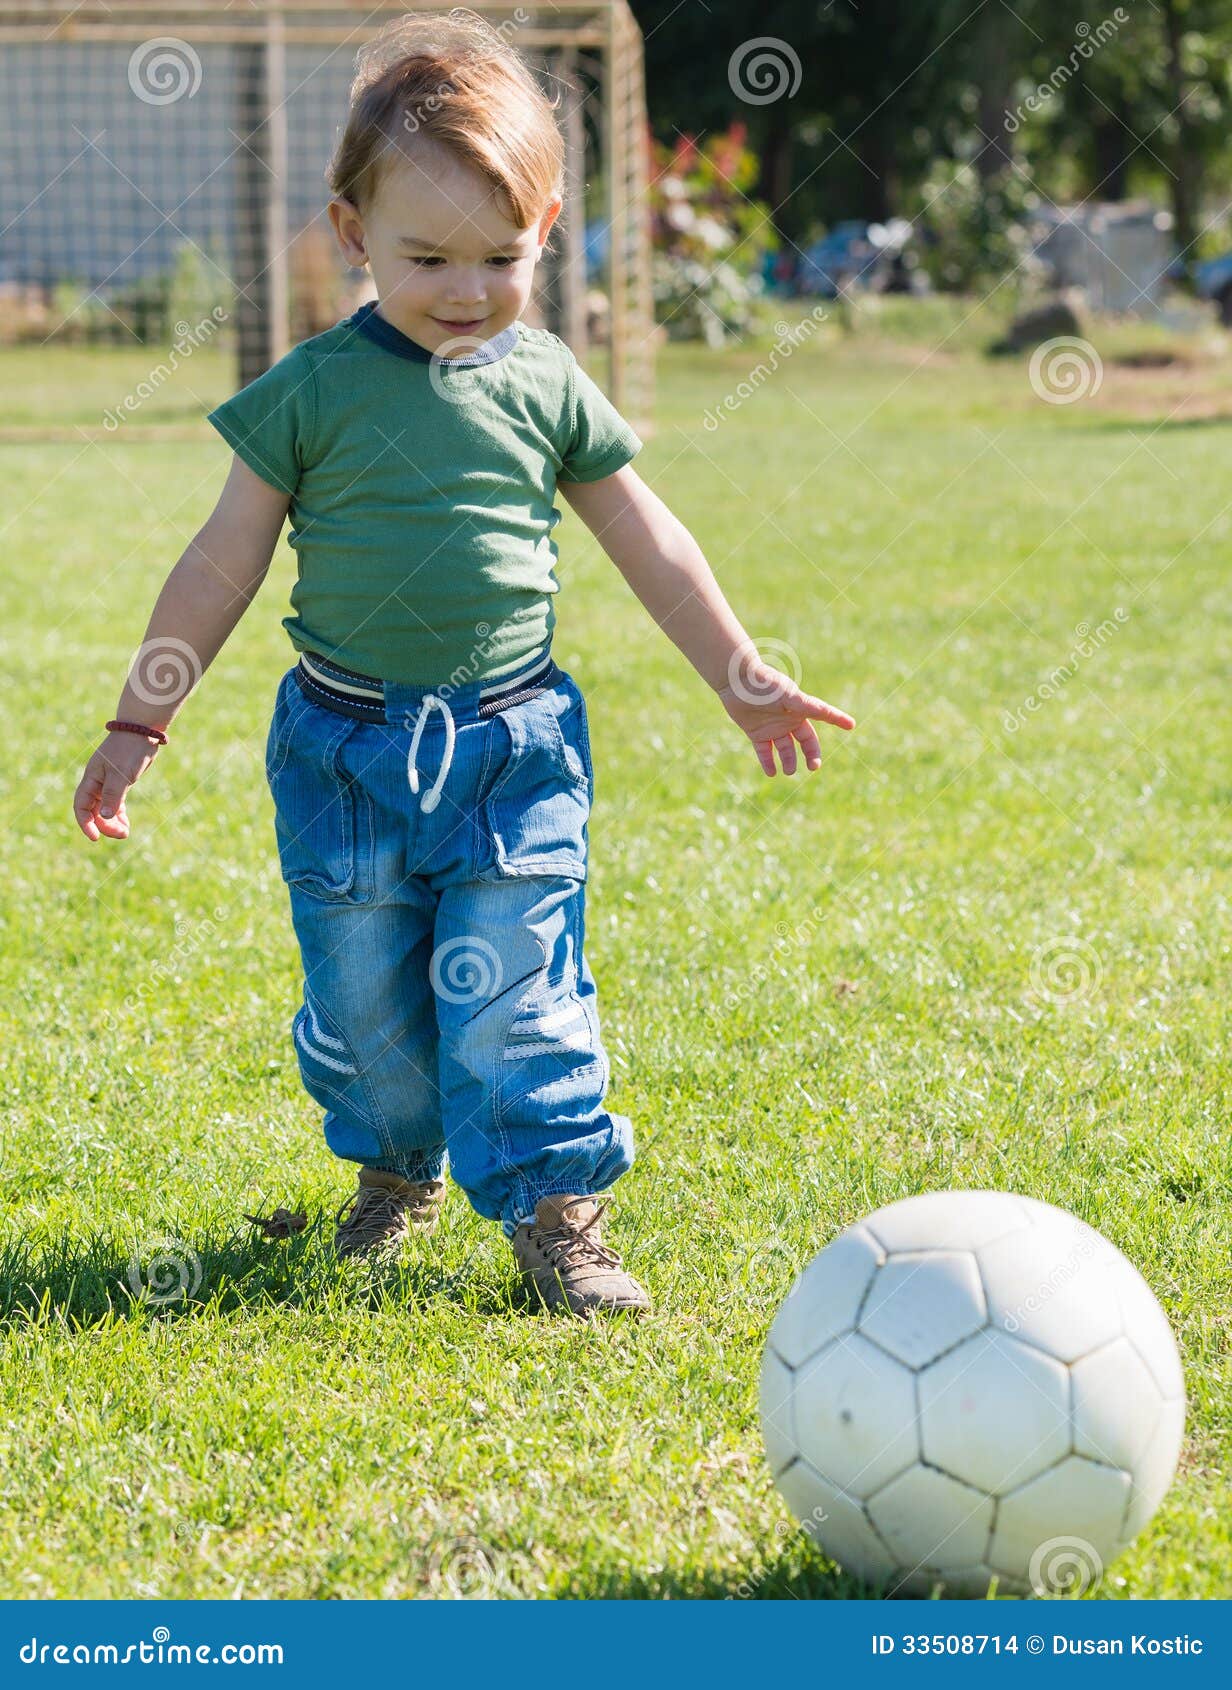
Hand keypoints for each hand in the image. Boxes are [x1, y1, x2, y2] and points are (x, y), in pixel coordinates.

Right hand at [74, 730, 160, 839]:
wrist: (142, 731)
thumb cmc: (129, 750)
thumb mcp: (121, 773)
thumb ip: (112, 795)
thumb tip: (103, 817)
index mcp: (92, 779)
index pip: (81, 806)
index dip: (85, 822)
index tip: (95, 837)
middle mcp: (97, 782)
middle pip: (94, 810)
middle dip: (104, 825)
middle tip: (122, 834)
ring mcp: (108, 782)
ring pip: (105, 808)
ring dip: (112, 822)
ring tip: (125, 833)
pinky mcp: (121, 782)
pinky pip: (115, 803)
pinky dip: (119, 815)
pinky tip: (126, 824)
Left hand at [716, 658, 853, 776]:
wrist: (736, 680)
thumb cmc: (765, 684)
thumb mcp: (788, 695)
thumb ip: (805, 705)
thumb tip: (824, 711)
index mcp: (800, 708)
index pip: (824, 715)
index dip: (837, 719)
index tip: (851, 725)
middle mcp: (789, 719)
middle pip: (806, 741)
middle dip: (812, 755)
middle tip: (813, 766)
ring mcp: (773, 727)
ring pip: (786, 750)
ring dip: (789, 762)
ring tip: (788, 771)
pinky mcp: (756, 733)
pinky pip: (765, 752)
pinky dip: (768, 763)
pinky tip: (772, 773)